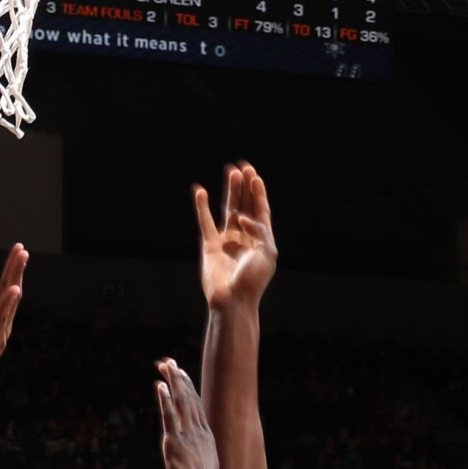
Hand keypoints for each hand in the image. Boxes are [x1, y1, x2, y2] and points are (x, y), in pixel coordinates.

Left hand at [154, 358, 221, 468]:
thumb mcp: (206, 468)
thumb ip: (200, 456)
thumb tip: (196, 457)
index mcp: (207, 437)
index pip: (197, 407)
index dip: (189, 390)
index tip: (182, 376)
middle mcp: (199, 432)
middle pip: (189, 399)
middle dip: (180, 379)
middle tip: (171, 363)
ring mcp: (188, 435)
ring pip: (181, 402)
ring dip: (173, 381)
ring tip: (166, 365)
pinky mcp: (175, 442)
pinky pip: (169, 416)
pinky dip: (165, 399)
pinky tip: (160, 385)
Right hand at [194, 163, 277, 310]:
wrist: (232, 301)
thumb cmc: (252, 281)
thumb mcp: (267, 253)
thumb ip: (260, 230)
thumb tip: (243, 216)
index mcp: (262, 239)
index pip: (260, 209)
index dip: (258, 192)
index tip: (254, 175)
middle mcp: (245, 236)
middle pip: (245, 205)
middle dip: (245, 187)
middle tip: (243, 167)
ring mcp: (227, 239)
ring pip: (229, 209)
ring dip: (230, 191)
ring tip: (231, 172)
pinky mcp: (210, 245)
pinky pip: (205, 221)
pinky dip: (202, 206)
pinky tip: (200, 191)